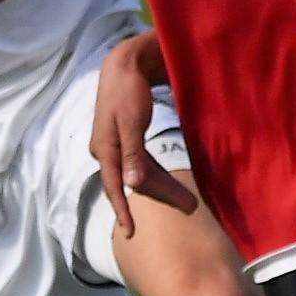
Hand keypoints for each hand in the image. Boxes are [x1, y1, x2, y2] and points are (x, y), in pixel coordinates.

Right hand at [92, 32, 196, 236]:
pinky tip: (167, 180)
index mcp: (105, 149)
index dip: (123, 211)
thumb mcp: (131, 121)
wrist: (124, 63)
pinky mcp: (125, 137)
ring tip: (187, 199)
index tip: (131, 232)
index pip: (114, 187)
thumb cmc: (128, 89)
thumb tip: (130, 185)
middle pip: (132, 182)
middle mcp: (107, 151)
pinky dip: (154, 173)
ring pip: (138, 173)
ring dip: (161, 185)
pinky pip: (141, 162)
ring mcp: (115, 145)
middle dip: (160, 195)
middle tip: (190, 206)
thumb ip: (132, 153)